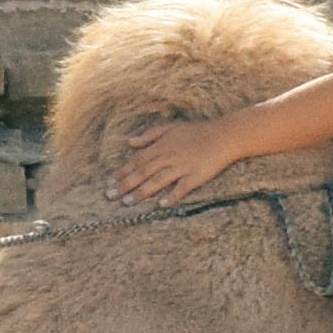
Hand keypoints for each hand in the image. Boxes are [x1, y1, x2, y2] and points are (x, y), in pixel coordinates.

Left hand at [114, 115, 235, 207]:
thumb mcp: (170, 128)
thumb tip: (129, 142)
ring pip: (158, 182)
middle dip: (125, 185)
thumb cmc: (196, 131)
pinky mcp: (196, 177)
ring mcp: (182, 167)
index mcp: (161, 146)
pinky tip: (161, 204)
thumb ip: (149, 135)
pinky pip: (182, 188)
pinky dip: (171, 196)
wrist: (223, 136)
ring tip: (127, 202)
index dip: (122, 171)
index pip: (137, 161)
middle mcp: (168, 157)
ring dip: (142, 192)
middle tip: (109, 196)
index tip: (109, 182)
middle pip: (143, 173)